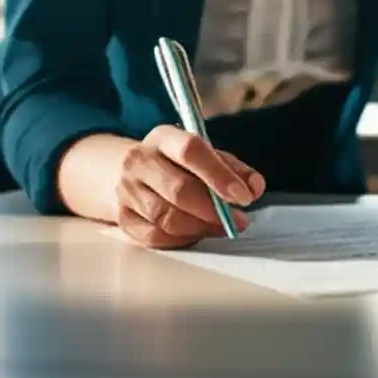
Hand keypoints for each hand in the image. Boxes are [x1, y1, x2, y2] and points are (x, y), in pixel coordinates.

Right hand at [116, 124, 266, 248]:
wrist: (128, 172)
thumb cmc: (177, 164)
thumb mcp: (207, 156)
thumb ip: (236, 170)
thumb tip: (254, 187)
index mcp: (164, 137)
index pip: (190, 151)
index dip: (220, 175)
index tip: (243, 196)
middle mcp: (139, 160)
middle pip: (179, 190)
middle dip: (214, 210)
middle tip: (238, 219)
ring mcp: (126, 190)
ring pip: (167, 217)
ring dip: (201, 227)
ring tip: (221, 227)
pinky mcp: (122, 217)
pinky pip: (155, 236)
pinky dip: (182, 239)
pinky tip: (196, 233)